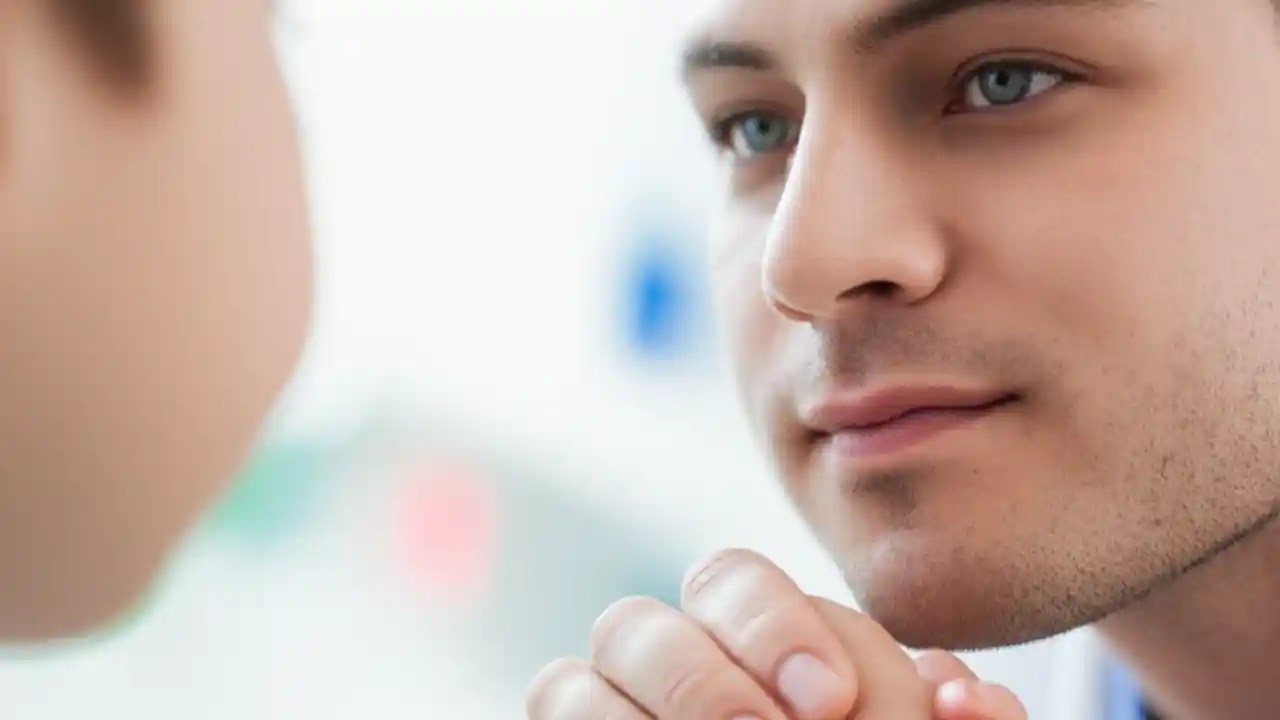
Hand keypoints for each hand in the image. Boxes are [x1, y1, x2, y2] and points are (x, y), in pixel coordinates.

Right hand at [526, 549, 1025, 718]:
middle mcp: (675, 672)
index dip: (773, 622)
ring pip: (580, 668)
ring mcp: (620, 719)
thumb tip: (969, 702)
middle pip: (644, 615)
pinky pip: (554, 709)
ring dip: (642, 705)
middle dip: (707, 668)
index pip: (731, 580)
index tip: (831, 701)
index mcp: (751, 651)